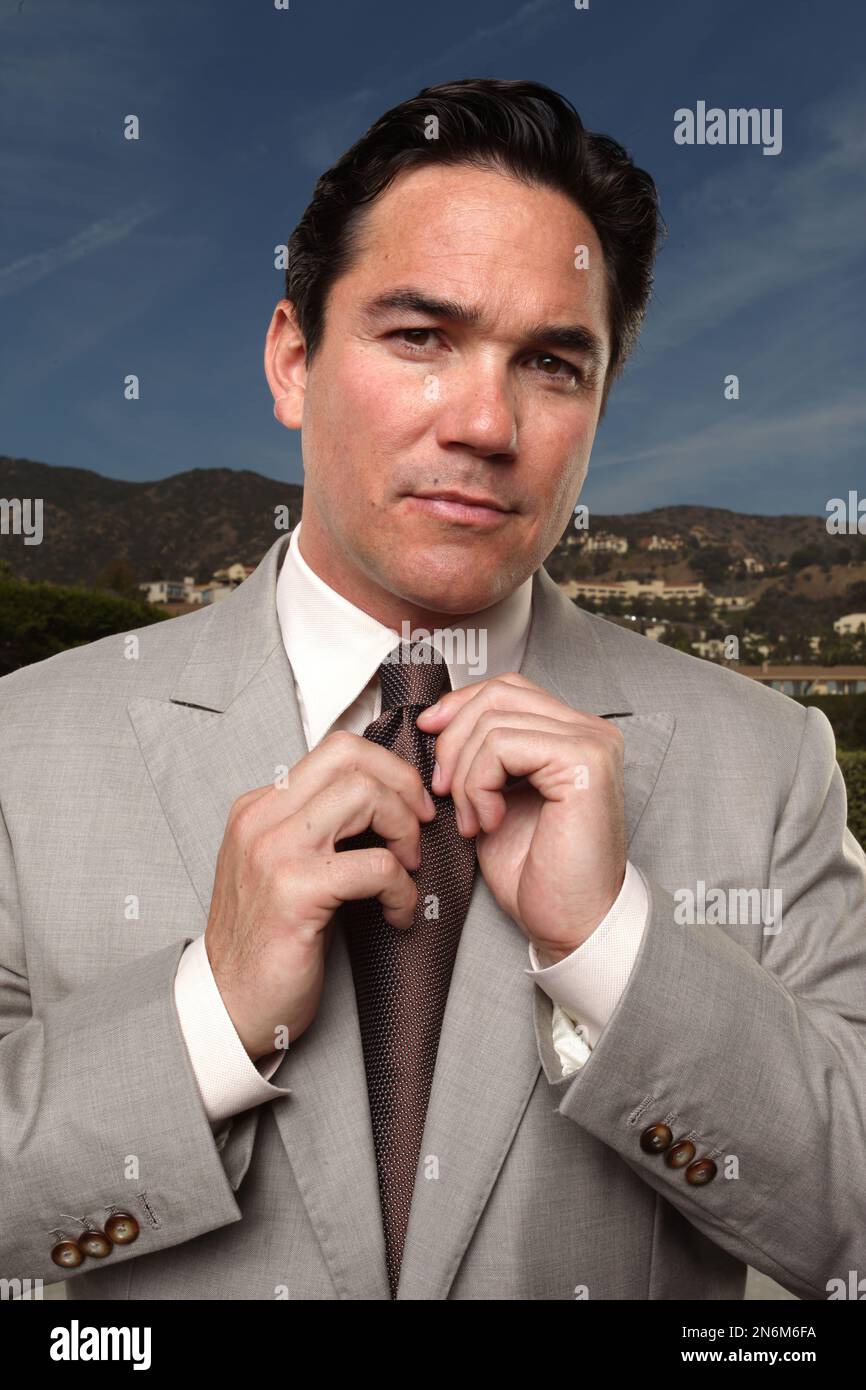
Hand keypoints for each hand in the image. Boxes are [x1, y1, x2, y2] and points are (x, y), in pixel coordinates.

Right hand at [204, 732, 435, 1059]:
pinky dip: (403, 890)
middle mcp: (262, 819)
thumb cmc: (266, 942)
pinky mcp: (296, 892)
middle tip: (420, 831)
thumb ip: (318, 827)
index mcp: (260, 807)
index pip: (337, 750)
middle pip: (352, 758)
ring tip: (407, 871)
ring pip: (366, 796)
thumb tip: (385, 799)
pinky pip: (377, 866)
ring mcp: (275, 852)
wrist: (227, 1005)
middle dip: (404, 789)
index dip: (389, 769)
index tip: (412, 804)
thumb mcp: (283, 867)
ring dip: (405, 833)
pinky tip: (398, 915)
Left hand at [416, 673, 625, 959]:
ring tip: (471, 820)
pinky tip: (487, 822)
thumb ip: (481, 755)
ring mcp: (591, 743)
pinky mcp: (584, 762)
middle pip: (498, 694)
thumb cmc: (535, 873)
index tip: (428, 735)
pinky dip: (478, 785)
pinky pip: (502, 746)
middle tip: (442, 791)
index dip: (460, 706)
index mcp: (573, 734)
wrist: (570, 925)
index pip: (507, 689)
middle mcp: (590, 730)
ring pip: (493, 722)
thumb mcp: (494, 798)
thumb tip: (439, 718)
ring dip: (464, 775)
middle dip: (453, 739)